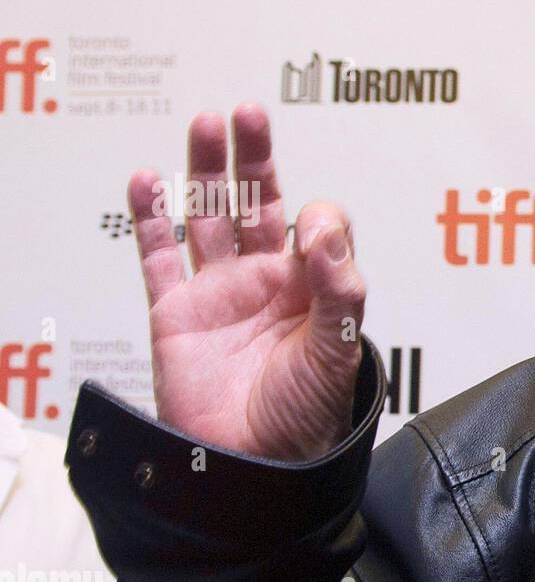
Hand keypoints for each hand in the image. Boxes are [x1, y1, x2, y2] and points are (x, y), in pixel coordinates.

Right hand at [127, 103, 365, 460]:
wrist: (256, 468)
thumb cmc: (307, 415)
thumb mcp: (338, 347)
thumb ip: (338, 283)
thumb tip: (325, 218)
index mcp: (312, 288)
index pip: (315, 228)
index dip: (317, 216)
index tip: (313, 225)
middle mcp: (265, 282)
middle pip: (256, 204)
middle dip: (253, 159)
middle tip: (248, 114)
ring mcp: (218, 293)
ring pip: (207, 218)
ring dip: (205, 172)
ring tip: (207, 124)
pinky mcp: (175, 313)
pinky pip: (158, 257)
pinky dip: (149, 218)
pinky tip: (149, 180)